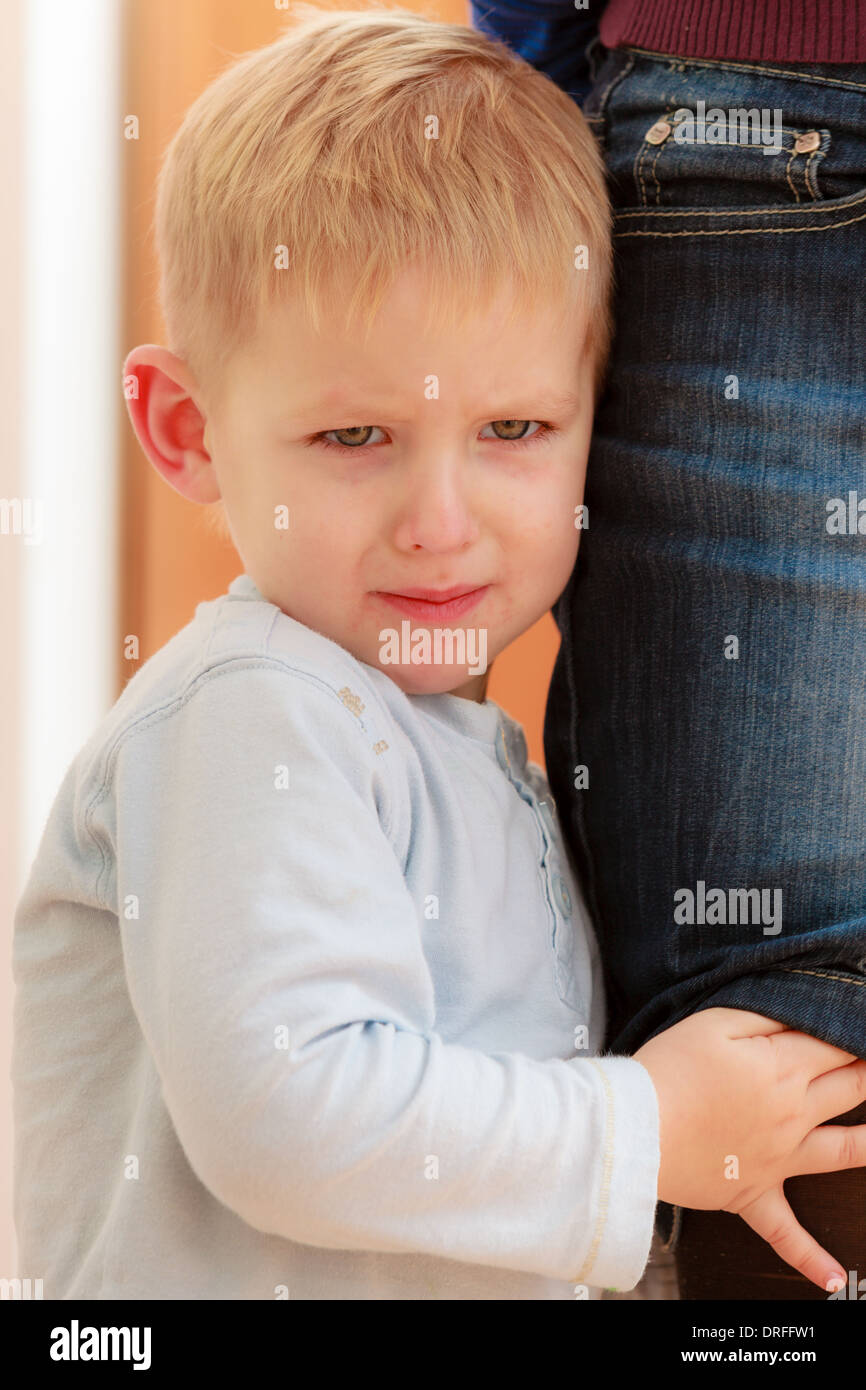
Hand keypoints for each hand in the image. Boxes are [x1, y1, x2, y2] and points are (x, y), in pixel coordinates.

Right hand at [633, 1007, 865, 1289]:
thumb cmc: (668, 1070)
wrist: (634, 1128)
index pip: (834, 1045)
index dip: (848, 1032)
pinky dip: (810, 1258)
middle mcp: (793, 1114)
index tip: (854, 1023)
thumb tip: (802, 1014)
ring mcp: (779, 1159)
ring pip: (843, 1152)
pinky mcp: (751, 1193)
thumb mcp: (715, 1022)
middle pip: (849, 1088)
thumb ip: (766, 1015)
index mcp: (784, 1069)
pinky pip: (785, 1233)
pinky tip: (834, 1277)